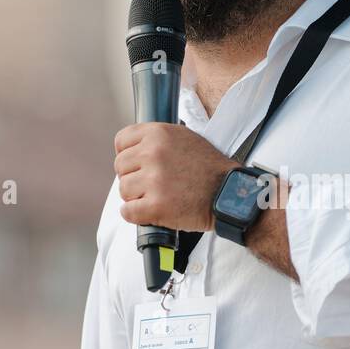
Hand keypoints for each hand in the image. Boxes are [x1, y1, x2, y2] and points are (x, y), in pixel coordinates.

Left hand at [113, 122, 239, 232]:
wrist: (229, 193)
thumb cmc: (209, 168)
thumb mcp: (184, 138)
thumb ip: (157, 140)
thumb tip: (131, 150)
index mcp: (158, 133)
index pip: (121, 141)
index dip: (127, 154)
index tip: (138, 164)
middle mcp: (153, 153)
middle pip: (120, 167)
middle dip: (133, 177)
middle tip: (153, 184)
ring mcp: (154, 180)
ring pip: (123, 190)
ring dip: (137, 196)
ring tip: (159, 196)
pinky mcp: (156, 206)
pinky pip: (128, 212)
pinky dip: (136, 215)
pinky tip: (152, 211)